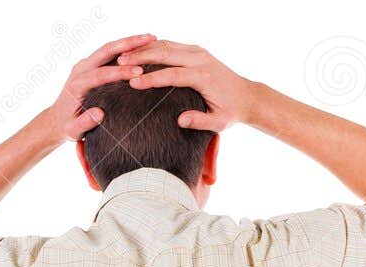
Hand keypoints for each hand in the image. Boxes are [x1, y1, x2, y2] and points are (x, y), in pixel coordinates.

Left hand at [47, 33, 157, 141]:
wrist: (56, 119)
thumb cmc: (67, 128)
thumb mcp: (73, 131)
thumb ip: (84, 123)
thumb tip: (99, 114)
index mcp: (77, 84)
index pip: (101, 74)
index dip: (120, 72)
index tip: (139, 71)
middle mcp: (80, 69)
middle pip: (106, 51)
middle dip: (129, 44)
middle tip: (150, 39)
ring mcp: (85, 64)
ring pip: (109, 48)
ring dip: (129, 42)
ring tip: (151, 38)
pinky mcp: (90, 64)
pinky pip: (109, 53)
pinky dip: (125, 48)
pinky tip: (141, 46)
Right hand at [115, 41, 254, 130]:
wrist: (246, 96)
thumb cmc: (230, 112)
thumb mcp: (218, 123)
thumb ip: (199, 121)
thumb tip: (180, 120)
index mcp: (204, 77)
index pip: (172, 75)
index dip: (152, 79)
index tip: (133, 83)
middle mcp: (200, 59)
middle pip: (165, 53)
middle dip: (141, 57)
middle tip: (119, 62)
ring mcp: (198, 52)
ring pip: (166, 45)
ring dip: (144, 49)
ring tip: (123, 56)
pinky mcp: (196, 50)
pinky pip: (171, 45)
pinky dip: (153, 47)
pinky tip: (138, 53)